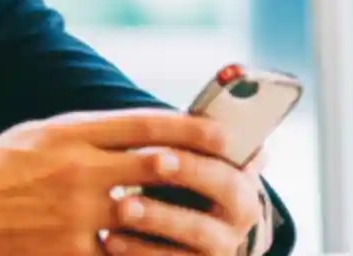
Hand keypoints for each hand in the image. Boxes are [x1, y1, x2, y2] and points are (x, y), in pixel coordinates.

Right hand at [0, 109, 230, 255]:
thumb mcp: (39, 134)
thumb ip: (89, 131)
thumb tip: (144, 129)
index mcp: (70, 134)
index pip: (146, 123)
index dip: (192, 126)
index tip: (221, 133)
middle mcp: (78, 172)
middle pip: (159, 165)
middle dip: (202, 168)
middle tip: (233, 173)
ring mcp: (76, 217)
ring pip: (151, 217)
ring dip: (183, 219)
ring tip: (209, 222)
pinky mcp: (71, 255)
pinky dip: (146, 254)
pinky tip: (160, 252)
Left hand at [103, 146, 266, 254]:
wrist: (170, 230)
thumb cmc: (173, 181)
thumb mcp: (181, 157)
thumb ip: (184, 137)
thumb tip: (186, 112)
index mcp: (242, 176)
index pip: (236, 156)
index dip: (206, 147)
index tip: (168, 144)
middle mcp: (242, 213)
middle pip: (226, 189)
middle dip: (191, 172)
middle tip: (156, 161)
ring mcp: (223, 245)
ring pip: (199, 233)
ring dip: (161, 217)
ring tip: (123, 207)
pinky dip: (141, 252)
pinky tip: (110, 240)